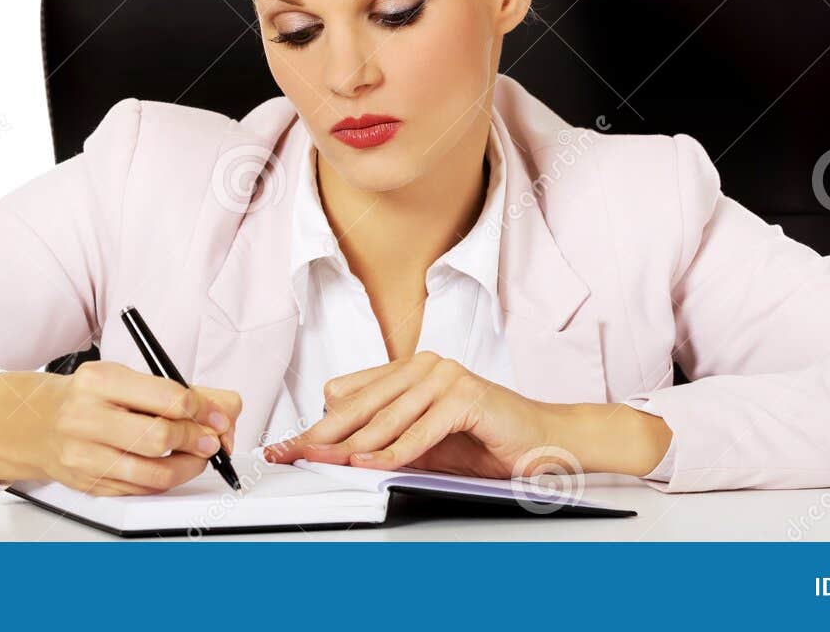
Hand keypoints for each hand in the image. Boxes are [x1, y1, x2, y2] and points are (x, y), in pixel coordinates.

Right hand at [0, 361, 241, 495]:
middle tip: (212, 440)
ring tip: (199, 457)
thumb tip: (227, 408)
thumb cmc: (91, 397)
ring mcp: (83, 455)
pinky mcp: (87, 484)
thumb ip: (179, 391)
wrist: (38, 423)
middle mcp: (86, 417)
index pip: (167, 397)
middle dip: (197, 441)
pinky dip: (165, 481)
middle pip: (160, 438)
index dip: (203, 410)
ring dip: (188, 468)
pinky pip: (139, 490)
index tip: (218, 415)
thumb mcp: (128, 379)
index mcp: (100, 380)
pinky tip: (172, 468)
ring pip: (153, 474)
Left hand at [263, 351, 563, 477]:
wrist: (541, 439)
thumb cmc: (484, 440)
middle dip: (324, 434)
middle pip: (361, 404)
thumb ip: (386, 442)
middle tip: (293, 454)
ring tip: (325, 462)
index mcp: (409, 371)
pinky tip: (373, 463)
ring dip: (354, 445)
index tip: (288, 446)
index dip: (318, 424)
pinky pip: (423, 428)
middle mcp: (425, 366)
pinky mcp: (467, 395)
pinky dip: (396, 450)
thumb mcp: (424, 444)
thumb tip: (337, 452)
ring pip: (388, 417)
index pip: (350, 394)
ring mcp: (446, 377)